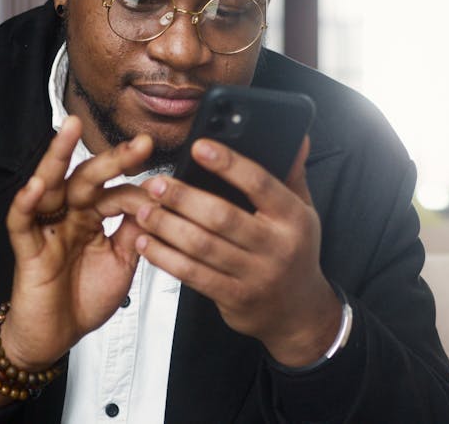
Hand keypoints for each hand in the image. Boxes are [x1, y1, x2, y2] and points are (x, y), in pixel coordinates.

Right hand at [0, 116, 153, 369]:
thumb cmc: (83, 298)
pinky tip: (36, 185)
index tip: (167, 188)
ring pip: (50, 186)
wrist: (55, 336)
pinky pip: (22, 222)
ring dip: (58, 157)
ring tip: (69, 129)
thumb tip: (158, 204)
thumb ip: (135, 233)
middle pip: (87, 179)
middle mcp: (69, 216)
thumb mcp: (121, 263)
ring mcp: (46, 229)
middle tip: (140, 143)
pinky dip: (26, 203)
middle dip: (112, 159)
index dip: (140, 190)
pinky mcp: (27, 249)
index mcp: (92, 218)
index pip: (116, 192)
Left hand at [132, 136, 341, 366]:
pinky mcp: (234, 297)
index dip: (228, 164)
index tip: (199, 147)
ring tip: (145, 210)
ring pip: (202, 247)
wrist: (299, 312)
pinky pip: (194, 275)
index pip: (260, 184)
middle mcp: (276, 247)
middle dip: (183, 198)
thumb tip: (297, 137)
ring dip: (168, 227)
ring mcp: (255, 275)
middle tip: (156, 184)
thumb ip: (291, 174)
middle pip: (222, 216)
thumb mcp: (303, 213)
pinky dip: (166, 258)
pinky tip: (148, 243)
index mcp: (293, 218)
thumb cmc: (294, 253)